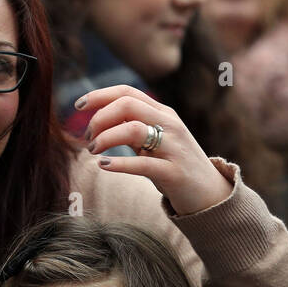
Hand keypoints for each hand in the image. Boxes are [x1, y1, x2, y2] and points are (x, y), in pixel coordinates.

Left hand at [78, 85, 233, 214]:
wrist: (208, 194)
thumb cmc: (173, 166)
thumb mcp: (154, 141)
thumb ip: (132, 128)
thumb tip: (100, 121)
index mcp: (162, 113)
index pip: (127, 92)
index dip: (100, 95)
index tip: (78, 105)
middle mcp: (170, 125)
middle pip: (127, 105)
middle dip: (100, 118)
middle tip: (88, 138)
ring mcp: (173, 147)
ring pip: (133, 130)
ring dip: (106, 138)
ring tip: (93, 151)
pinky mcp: (174, 173)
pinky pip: (143, 164)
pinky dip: (119, 164)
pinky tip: (103, 166)